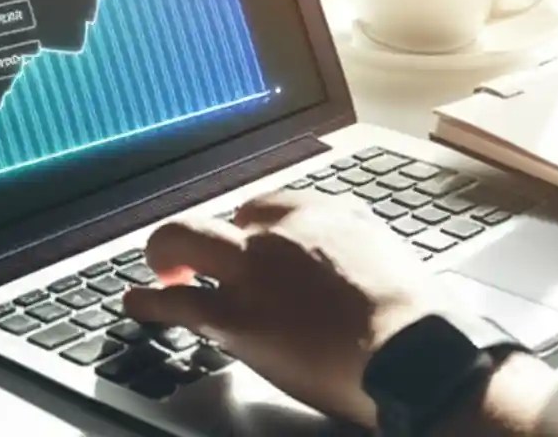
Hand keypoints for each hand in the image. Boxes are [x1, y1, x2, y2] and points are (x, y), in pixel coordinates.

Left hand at [124, 190, 456, 426]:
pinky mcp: (236, 316)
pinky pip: (177, 302)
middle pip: (225, 215)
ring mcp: (254, 270)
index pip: (271, 206)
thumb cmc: (418, 318)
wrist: (413, 351)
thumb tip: (355, 266)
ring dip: (167, 256)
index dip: (253, 229)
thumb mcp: (392, 260)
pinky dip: (150, 303)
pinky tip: (139, 304)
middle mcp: (283, 232)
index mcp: (327, 214)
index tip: (250, 242)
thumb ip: (358, 253)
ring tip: (158, 270)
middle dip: (207, 233)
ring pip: (186, 242)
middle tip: (198, 253)